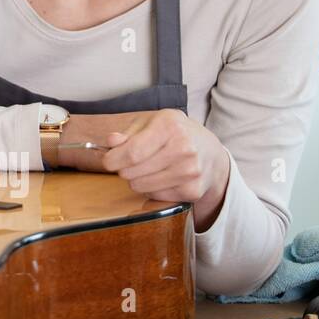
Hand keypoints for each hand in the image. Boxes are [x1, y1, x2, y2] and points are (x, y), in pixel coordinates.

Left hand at [100, 108, 229, 204]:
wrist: (210, 152)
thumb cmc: (173, 133)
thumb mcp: (151, 122)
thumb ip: (128, 132)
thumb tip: (111, 142)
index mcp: (170, 126)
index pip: (132, 152)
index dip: (113, 160)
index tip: (108, 161)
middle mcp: (183, 149)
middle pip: (132, 172)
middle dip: (123, 169)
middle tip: (130, 162)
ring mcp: (190, 172)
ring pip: (140, 186)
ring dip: (136, 179)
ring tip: (147, 168)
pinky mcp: (193, 191)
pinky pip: (154, 196)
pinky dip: (152, 189)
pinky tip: (162, 177)